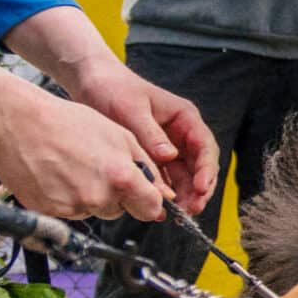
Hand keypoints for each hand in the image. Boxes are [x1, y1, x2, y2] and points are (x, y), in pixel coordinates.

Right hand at [0, 76, 170, 219]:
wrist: (19, 123)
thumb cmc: (68, 123)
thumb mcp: (120, 136)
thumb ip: (146, 167)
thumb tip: (163, 194)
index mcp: (121, 177)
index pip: (151, 210)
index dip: (149, 201)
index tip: (144, 195)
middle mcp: (97, 197)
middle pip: (121, 210)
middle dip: (118, 195)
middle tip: (99, 168)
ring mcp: (71, 207)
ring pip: (95, 211)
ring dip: (92, 196)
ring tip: (76, 167)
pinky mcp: (48, 212)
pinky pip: (70, 212)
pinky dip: (68, 198)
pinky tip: (60, 175)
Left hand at [61, 56, 218, 209]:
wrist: (92, 83)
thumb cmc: (114, 89)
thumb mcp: (132, 110)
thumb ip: (151, 134)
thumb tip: (169, 156)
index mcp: (184, 118)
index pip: (204, 146)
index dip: (206, 169)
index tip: (200, 188)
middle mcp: (181, 134)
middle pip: (199, 165)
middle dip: (199, 188)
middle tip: (192, 209)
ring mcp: (168, 146)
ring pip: (184, 175)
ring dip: (184, 194)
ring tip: (179, 214)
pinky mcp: (152, 156)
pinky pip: (164, 177)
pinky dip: (164, 192)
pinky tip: (159, 206)